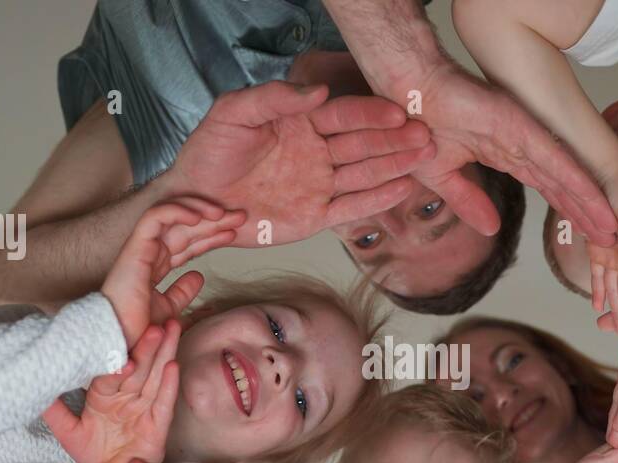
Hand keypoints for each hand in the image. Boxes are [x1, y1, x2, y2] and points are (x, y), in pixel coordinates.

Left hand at [44, 322, 179, 462]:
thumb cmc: (91, 451)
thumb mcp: (67, 431)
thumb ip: (54, 409)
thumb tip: (37, 381)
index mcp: (106, 392)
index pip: (112, 367)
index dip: (117, 352)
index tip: (119, 330)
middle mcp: (128, 395)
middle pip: (141, 364)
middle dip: (149, 342)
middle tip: (156, 316)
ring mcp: (144, 407)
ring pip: (156, 376)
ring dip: (164, 353)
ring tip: (172, 328)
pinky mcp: (158, 424)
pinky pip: (164, 402)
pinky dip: (169, 386)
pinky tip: (173, 367)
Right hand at [101, 199, 243, 346]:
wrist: (121, 335)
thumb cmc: (138, 327)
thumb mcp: (168, 308)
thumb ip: (182, 292)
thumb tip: (198, 277)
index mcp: (158, 264)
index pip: (189, 242)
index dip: (211, 236)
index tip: (234, 235)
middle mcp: (152, 251)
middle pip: (187, 227)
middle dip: (214, 220)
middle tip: (240, 217)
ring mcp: (143, 246)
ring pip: (174, 215)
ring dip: (200, 210)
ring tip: (224, 214)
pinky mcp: (136, 244)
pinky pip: (157, 216)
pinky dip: (178, 211)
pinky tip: (199, 216)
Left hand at [167, 81, 433, 247]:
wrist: (192, 204)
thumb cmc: (208, 153)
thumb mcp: (232, 113)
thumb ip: (272, 98)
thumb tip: (317, 91)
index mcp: (300, 123)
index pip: (343, 116)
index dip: (370, 115)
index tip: (397, 114)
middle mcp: (315, 153)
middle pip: (362, 145)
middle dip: (395, 141)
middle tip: (426, 136)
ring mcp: (318, 185)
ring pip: (364, 174)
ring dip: (395, 165)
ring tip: (425, 158)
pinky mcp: (314, 216)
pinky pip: (352, 208)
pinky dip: (378, 200)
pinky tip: (404, 188)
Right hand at [404, 63, 617, 242]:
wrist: (410, 94)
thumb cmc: (421, 123)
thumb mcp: (443, 178)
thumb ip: (469, 202)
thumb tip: (491, 230)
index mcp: (505, 154)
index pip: (546, 188)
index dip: (568, 210)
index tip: (587, 231)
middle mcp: (521, 145)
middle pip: (562, 187)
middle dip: (586, 214)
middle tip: (611, 238)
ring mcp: (524, 135)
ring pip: (564, 177)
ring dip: (589, 204)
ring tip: (612, 228)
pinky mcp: (521, 128)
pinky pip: (554, 160)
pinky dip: (576, 182)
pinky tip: (595, 201)